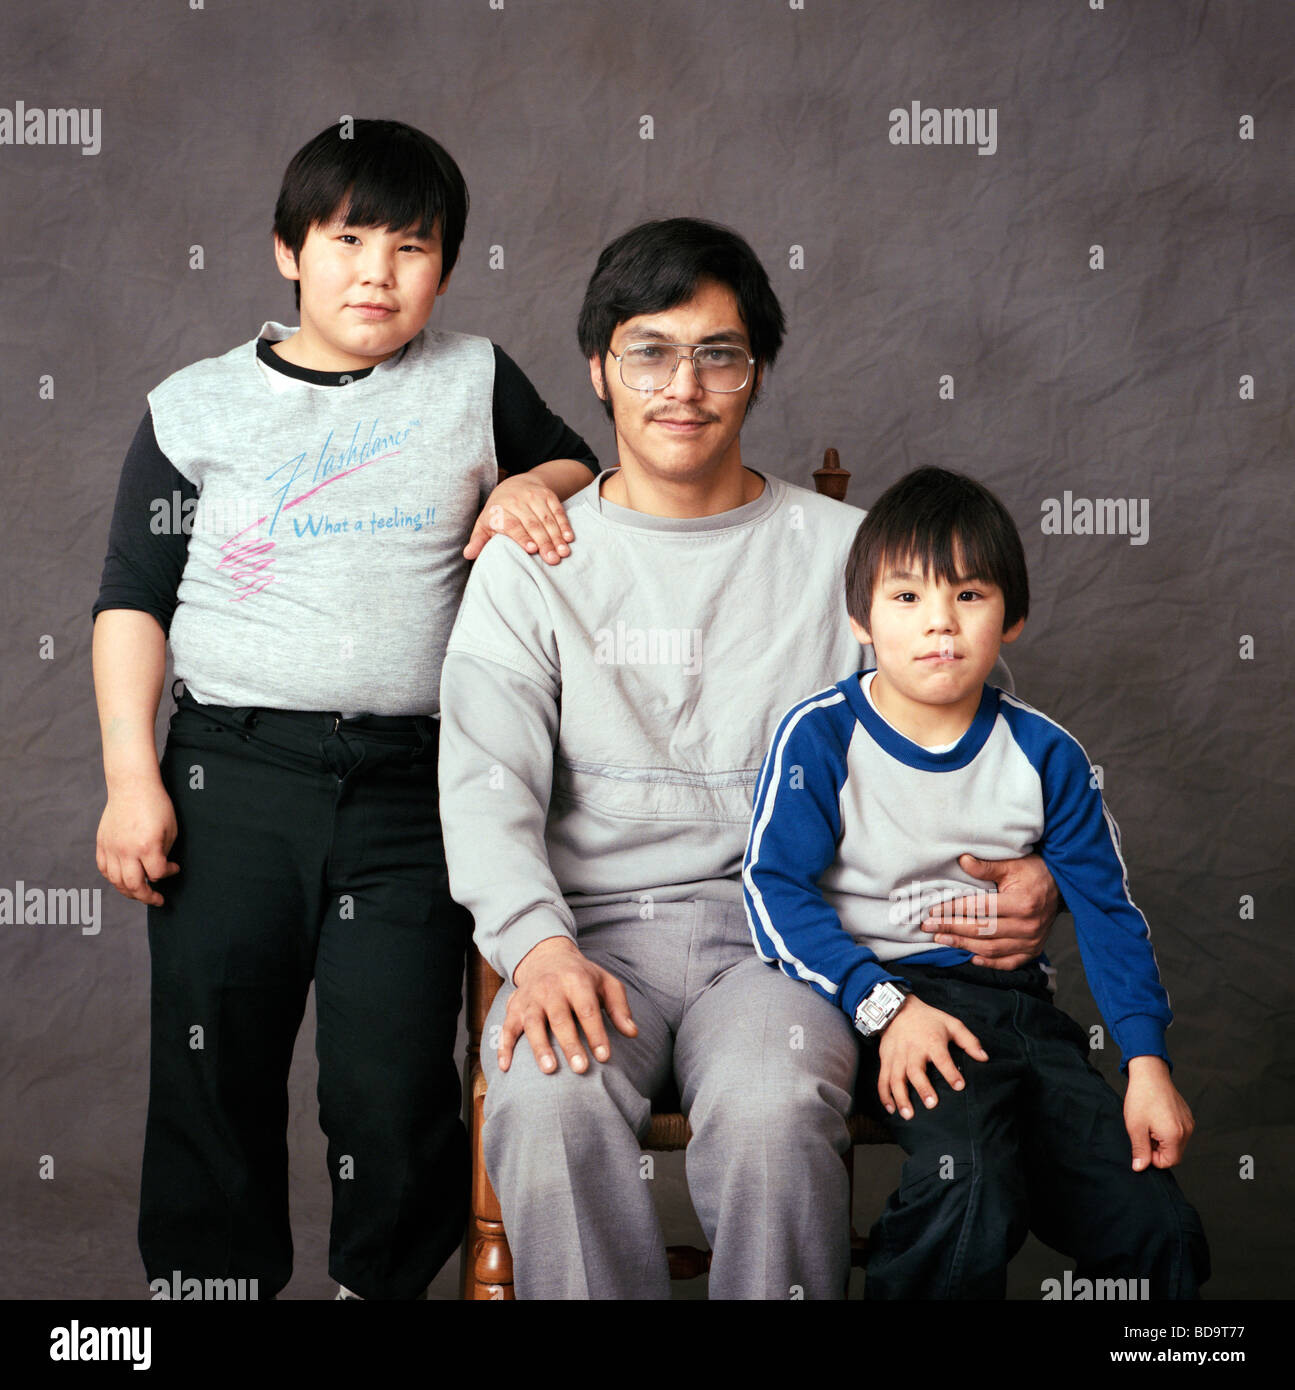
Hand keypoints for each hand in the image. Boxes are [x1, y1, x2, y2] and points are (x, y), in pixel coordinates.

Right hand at [95, 781, 178, 906]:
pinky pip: (104, 869)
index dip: (168, 874)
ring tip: (140, 892)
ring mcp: (111, 848)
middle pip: (133, 885)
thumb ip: (164, 853)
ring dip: (129, 891)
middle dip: (147, 896)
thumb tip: (159, 871)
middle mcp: (126, 850)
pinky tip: (123, 879)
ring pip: (116, 881)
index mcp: (147, 846)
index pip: (157, 874)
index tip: (174, 868)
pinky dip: (113, 878)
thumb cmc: (156, 805)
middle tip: (157, 899)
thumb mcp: (171, 829)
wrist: (132, 786)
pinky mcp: (102, 843)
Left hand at [465, 473, 574, 564]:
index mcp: (500, 509)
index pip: (512, 525)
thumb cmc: (499, 511)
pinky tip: (569, 538)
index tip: (532, 550)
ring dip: (557, 536)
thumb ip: (478, 540)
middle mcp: (517, 501)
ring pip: (547, 519)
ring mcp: (534, 496)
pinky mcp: (548, 495)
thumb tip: (468, 554)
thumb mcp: (485, 523)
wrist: (515, 483)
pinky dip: (564, 524)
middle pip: (532, 524)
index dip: (522, 537)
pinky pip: (558, 511)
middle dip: (544, 542)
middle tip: (552, 560)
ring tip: (563, 552)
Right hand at [500, 937, 636, 1074]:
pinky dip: (504, 1047)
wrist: (547, 956)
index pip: (587, 1009)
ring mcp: (530, 998)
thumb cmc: (582, 976)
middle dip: (570, 1044)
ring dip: (539, 1047)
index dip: (596, 1033)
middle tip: (581, 1068)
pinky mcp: (514, 1007)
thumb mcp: (605, 983)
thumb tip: (633, 1033)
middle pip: (560, 1018)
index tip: (605, 1056)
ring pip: (532, 1023)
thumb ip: (619, 1007)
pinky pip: (507, 1027)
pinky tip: (506, 1067)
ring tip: (549, 1070)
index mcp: (576, 981)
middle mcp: (551, 988)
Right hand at [876, 995, 987, 1119]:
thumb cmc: (929, 1019)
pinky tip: (891, 1109)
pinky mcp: (885, 1059)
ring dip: (900, 1097)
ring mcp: (897, 1056)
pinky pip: (883, 1079)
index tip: (959, 1086)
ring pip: (896, 1078)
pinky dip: (884, 1095)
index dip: (950, 1072)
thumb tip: (984, 1058)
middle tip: (931, 1104)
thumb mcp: (952, 1024)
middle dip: (922, 1088)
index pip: (941, 1058)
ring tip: (907, 1114)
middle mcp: (912, 1050)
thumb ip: (969, 1041)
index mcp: (931, 1041)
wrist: (898, 1009)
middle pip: (915, 1070)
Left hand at [920, 852, 1059, 968]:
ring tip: (941, 940)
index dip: (953, 910)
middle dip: (951, 929)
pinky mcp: (1033, 950)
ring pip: (990, 949)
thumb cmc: (1034, 872)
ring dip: (963, 946)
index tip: (933, 912)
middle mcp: (1028, 926)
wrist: (1062, 885)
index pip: (979, 909)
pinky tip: (969, 957)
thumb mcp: (1012, 863)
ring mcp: (1031, 941)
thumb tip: (962, 860)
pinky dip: (988, 962)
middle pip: (981, 931)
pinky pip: (1008, 962)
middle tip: (929, 928)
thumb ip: (986, 866)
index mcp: (1022, 903)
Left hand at [1124, 1056, 1193, 1170]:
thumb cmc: (1142, 1098)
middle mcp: (1187, 1130)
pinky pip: (1178, 1131)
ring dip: (1161, 1139)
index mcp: (1175, 1136)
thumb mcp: (1135, 1126)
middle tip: (1144, 1132)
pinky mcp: (1187, 1115)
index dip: (1152, 1158)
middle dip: (1157, 1148)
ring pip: (1175, 1142)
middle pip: (1173, 1153)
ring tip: (1149, 1123)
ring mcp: (1189, 1122)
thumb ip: (1140, 1150)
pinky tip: (1155, 1116)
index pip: (1168, 1162)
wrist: (1150, 1073)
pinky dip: (1166, 1129)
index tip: (1142, 1144)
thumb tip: (1140, 1167)